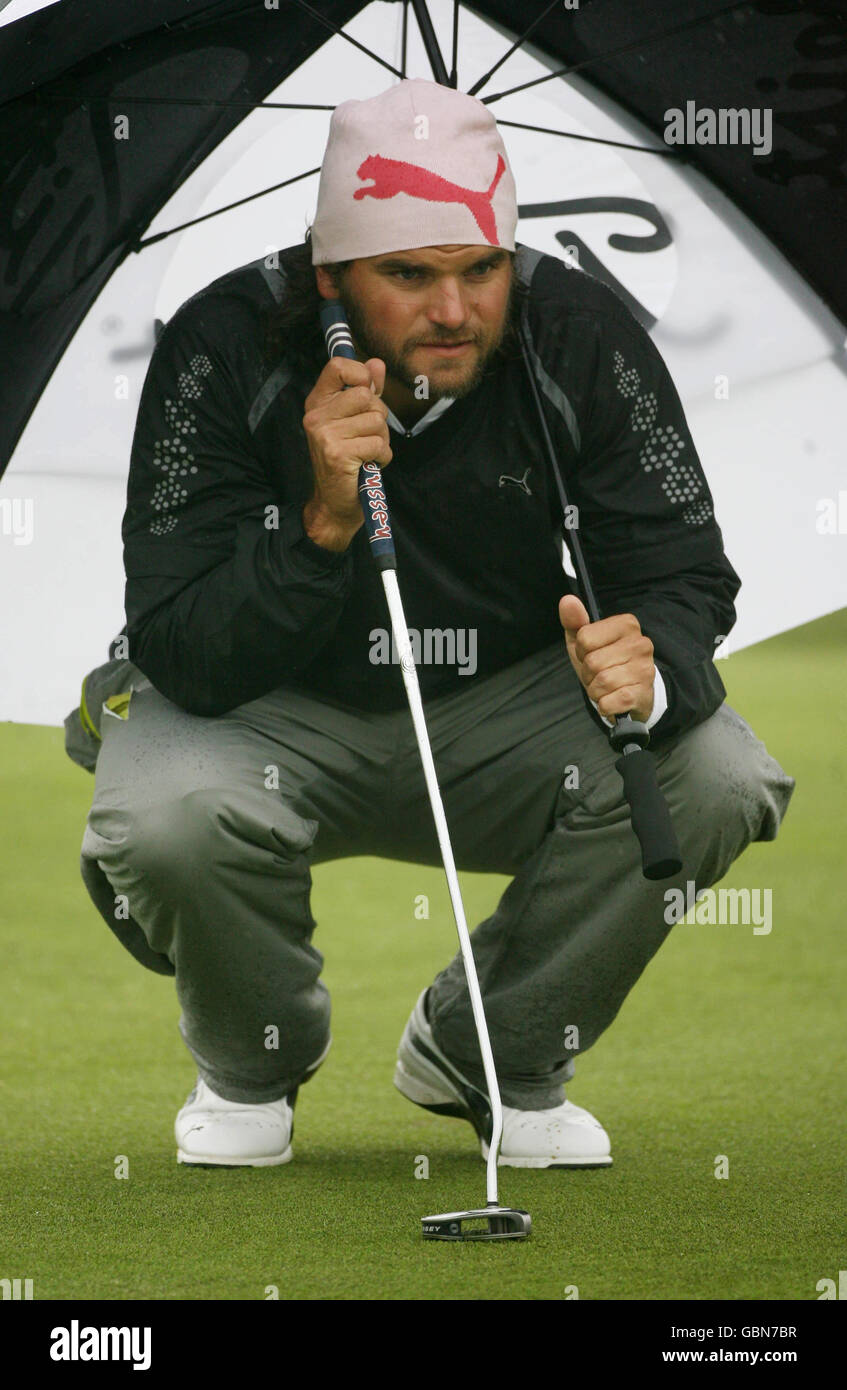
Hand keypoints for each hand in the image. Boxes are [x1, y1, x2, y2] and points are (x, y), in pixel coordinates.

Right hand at [302, 356, 391, 550]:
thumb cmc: (348, 460)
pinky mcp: (337, 453)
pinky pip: (378, 443)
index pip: (337, 366)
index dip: (360, 373)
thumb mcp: (355, 421)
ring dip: (381, 439)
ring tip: (367, 452)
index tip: (367, 391)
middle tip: (368, 436)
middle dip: (378, 417)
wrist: (335, 503)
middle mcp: (316, 415)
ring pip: (376, 420)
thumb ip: (366, 391)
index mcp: (318, 402)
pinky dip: (382, 457)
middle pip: (366, 395)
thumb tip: (377, 363)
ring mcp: (324, 434)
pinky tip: (368, 465)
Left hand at [559, 594, 654, 722]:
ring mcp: (644, 669)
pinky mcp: (643, 693)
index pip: (585, 638)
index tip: (592, 654)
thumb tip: (568, 600)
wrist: (631, 694)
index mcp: (626, 624)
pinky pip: (610, 701)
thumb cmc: (605, 664)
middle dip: (589, 674)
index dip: (582, 651)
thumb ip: (574, 620)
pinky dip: (605, 705)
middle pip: (592, 662)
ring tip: (607, 687)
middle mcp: (640, 643)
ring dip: (596, 691)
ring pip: (601, 682)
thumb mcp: (585, 641)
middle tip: (600, 674)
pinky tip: (613, 700)